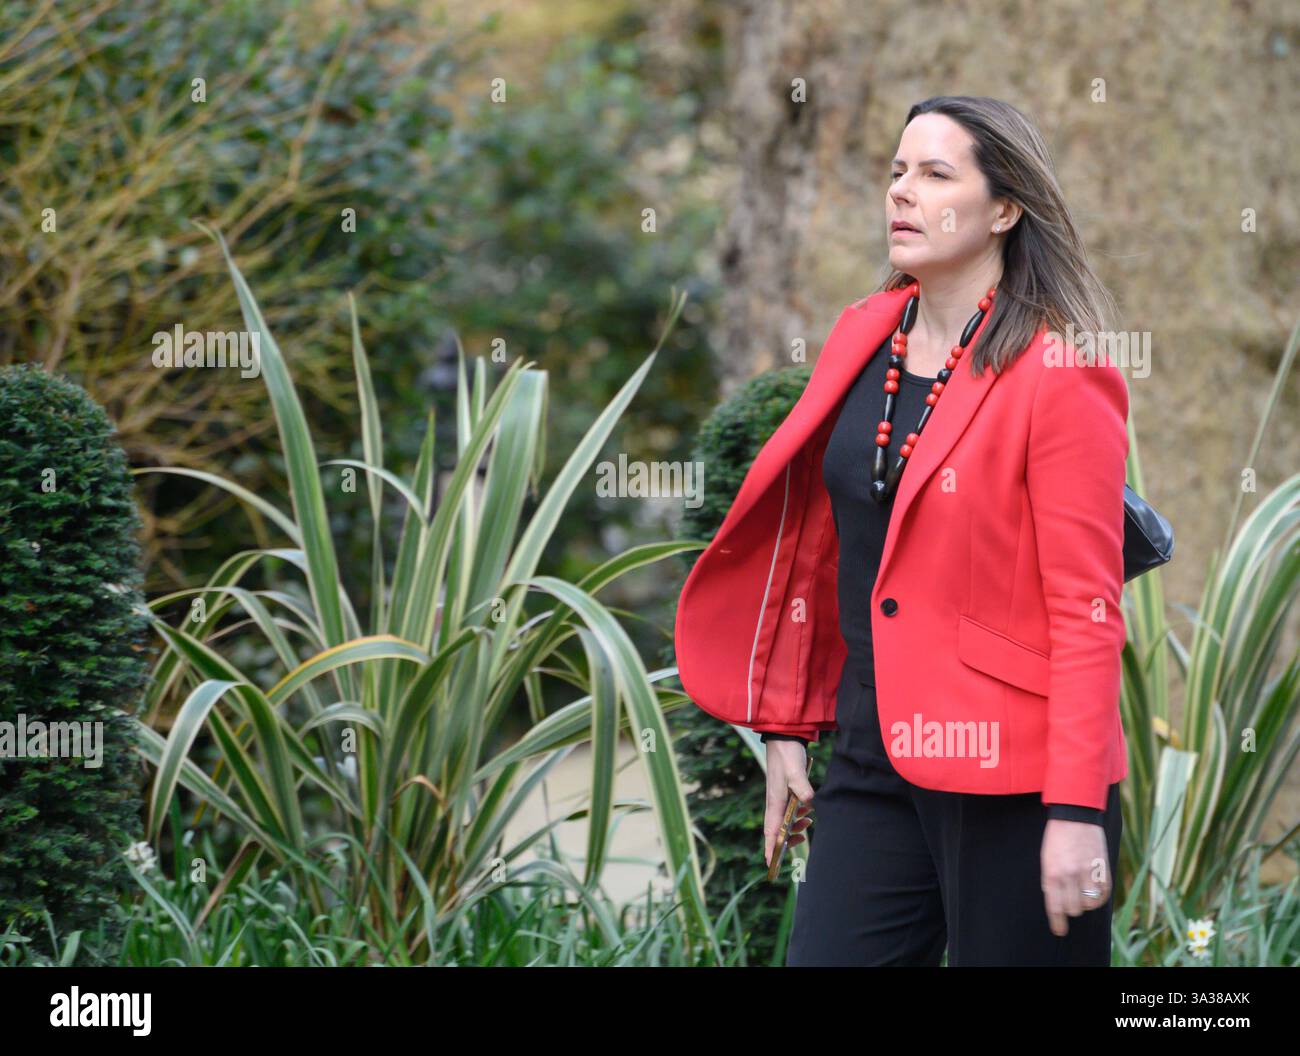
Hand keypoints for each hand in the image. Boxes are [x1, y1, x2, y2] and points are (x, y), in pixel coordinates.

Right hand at [763, 740, 815, 868]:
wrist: (783, 737)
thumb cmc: (787, 755)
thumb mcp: (795, 771)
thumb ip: (802, 787)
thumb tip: (809, 803)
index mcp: (774, 801)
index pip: (771, 831)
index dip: (771, 848)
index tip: (770, 864)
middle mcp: (775, 801)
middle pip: (777, 829)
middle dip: (786, 840)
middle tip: (801, 840)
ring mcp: (779, 796)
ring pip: (784, 820)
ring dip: (795, 825)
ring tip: (808, 822)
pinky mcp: (785, 790)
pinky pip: (789, 809)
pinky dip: (798, 814)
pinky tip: (808, 810)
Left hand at [1040, 817, 1111, 936]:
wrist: (1075, 816)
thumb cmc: (1057, 839)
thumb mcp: (1047, 860)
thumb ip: (1051, 881)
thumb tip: (1058, 904)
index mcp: (1051, 873)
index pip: (1055, 907)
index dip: (1058, 922)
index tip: (1060, 930)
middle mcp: (1069, 875)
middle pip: (1073, 909)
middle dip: (1071, 907)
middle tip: (1071, 897)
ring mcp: (1087, 872)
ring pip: (1088, 904)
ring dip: (1085, 901)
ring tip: (1082, 889)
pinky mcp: (1103, 869)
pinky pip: (1103, 895)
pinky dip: (1099, 896)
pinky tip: (1094, 888)